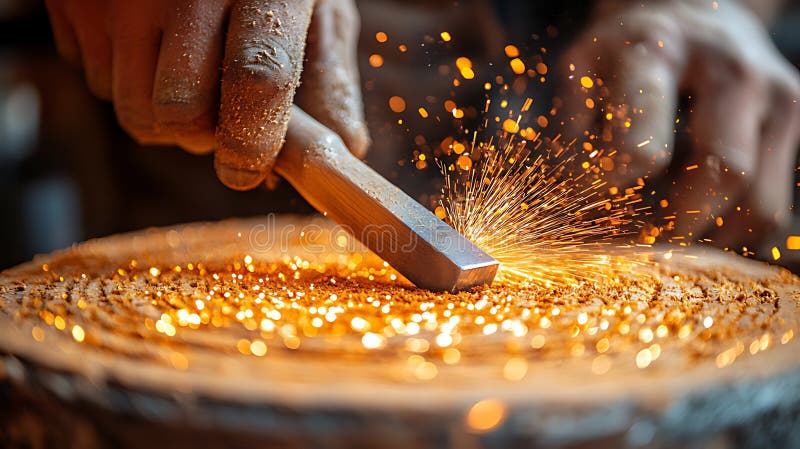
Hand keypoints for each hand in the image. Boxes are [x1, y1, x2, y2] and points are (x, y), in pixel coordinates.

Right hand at [45, 0, 368, 189]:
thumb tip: (344, 150)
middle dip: (203, 137)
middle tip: (222, 116)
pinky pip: (96, 82)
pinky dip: (129, 85)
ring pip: (133, 110)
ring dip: (165, 117)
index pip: (258, 79)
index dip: (254, 145)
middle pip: (180, 112)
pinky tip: (152, 49)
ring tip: (189, 73)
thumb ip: (329, 77)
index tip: (251, 173)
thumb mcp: (314, 6)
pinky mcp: (76, 1)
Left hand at [559, 0, 799, 249]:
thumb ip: (573, 129)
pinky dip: (733, 233)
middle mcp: (731, 70)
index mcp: (661, 54)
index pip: (642, 148)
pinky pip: (772, 207)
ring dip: (709, 237)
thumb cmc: (628, 53)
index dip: (614, 193)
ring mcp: (775, 95)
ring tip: (666, 241)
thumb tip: (573, 197)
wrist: (694, 15)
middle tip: (638, 245)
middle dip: (676, 224)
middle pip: (722, 172)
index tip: (591, 210)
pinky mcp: (797, 120)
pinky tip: (697, 228)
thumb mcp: (583, 70)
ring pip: (756, 202)